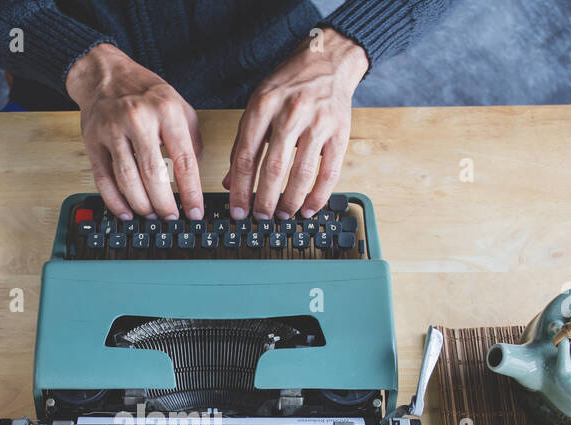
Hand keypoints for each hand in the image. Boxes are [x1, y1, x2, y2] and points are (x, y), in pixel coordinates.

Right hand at [65, 43, 203, 220]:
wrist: (105, 74)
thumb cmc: (145, 93)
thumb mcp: (179, 106)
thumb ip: (191, 139)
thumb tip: (194, 177)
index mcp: (166, 110)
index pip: (183, 160)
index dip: (191, 192)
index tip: (195, 211)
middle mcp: (137, 119)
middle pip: (153, 174)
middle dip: (164, 204)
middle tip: (171, 218)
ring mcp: (112, 131)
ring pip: (127, 180)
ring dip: (141, 205)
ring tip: (151, 216)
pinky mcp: (93, 142)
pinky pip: (103, 179)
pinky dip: (115, 202)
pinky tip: (126, 212)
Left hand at [224, 28, 367, 219]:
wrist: (327, 60)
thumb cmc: (289, 86)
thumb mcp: (258, 105)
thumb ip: (243, 144)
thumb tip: (230, 183)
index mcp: (263, 106)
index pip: (247, 156)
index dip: (240, 189)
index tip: (237, 211)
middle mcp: (290, 113)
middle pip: (273, 168)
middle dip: (264, 201)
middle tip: (259, 219)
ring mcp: (317, 123)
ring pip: (302, 173)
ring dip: (290, 201)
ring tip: (282, 216)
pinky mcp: (339, 132)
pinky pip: (330, 171)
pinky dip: (318, 195)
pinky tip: (308, 209)